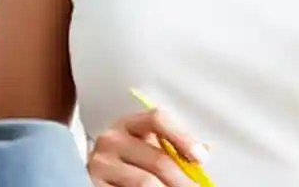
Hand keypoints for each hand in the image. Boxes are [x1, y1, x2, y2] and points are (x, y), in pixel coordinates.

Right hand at [86, 107, 208, 186]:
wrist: (94, 175)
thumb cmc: (127, 160)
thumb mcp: (146, 146)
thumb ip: (173, 146)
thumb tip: (204, 151)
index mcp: (129, 124)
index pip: (158, 119)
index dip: (183, 137)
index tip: (201, 158)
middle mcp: (111, 140)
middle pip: (158, 159)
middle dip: (183, 180)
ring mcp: (101, 165)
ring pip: (145, 182)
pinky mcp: (94, 185)